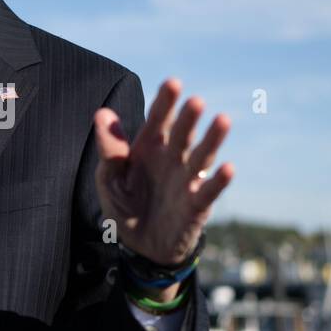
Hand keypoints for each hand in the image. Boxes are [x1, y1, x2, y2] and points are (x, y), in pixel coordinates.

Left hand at [93, 78, 232, 266]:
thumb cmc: (126, 206)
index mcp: (149, 148)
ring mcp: (187, 179)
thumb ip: (110, 150)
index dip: (165, 102)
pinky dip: (219, 180)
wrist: (141, 247)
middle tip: (195, 101)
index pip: (158, 120)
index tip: (173, 83)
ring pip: (202, 155)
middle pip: (182, 134)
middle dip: (188, 118)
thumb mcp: (110, 179)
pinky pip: (209, 190)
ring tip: (222, 120)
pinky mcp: (197, 204)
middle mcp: (172, 158)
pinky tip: (228, 168)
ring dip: (212, 139)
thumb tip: (102, 113)